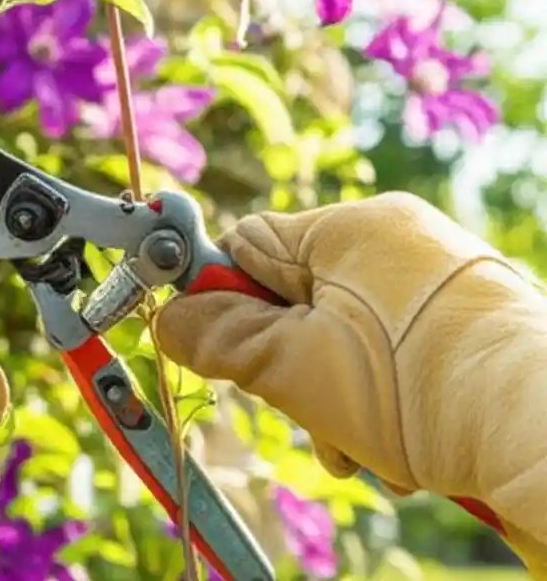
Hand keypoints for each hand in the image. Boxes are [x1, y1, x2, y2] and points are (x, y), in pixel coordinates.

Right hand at [154, 192, 546, 569]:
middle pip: (299, 301)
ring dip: (336, 399)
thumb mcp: (293, 367)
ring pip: (346, 338)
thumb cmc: (416, 389)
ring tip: (363, 448)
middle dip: (290, 370)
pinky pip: (397, 355)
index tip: (216, 345)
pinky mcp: (473, 324)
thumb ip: (218, 338)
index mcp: (353, 228)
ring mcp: (442, 283)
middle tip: (307, 416)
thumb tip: (167, 320)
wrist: (545, 434)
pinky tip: (400, 447)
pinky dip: (385, 401)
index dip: (222, 298)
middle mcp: (401, 241)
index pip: (250, 245)